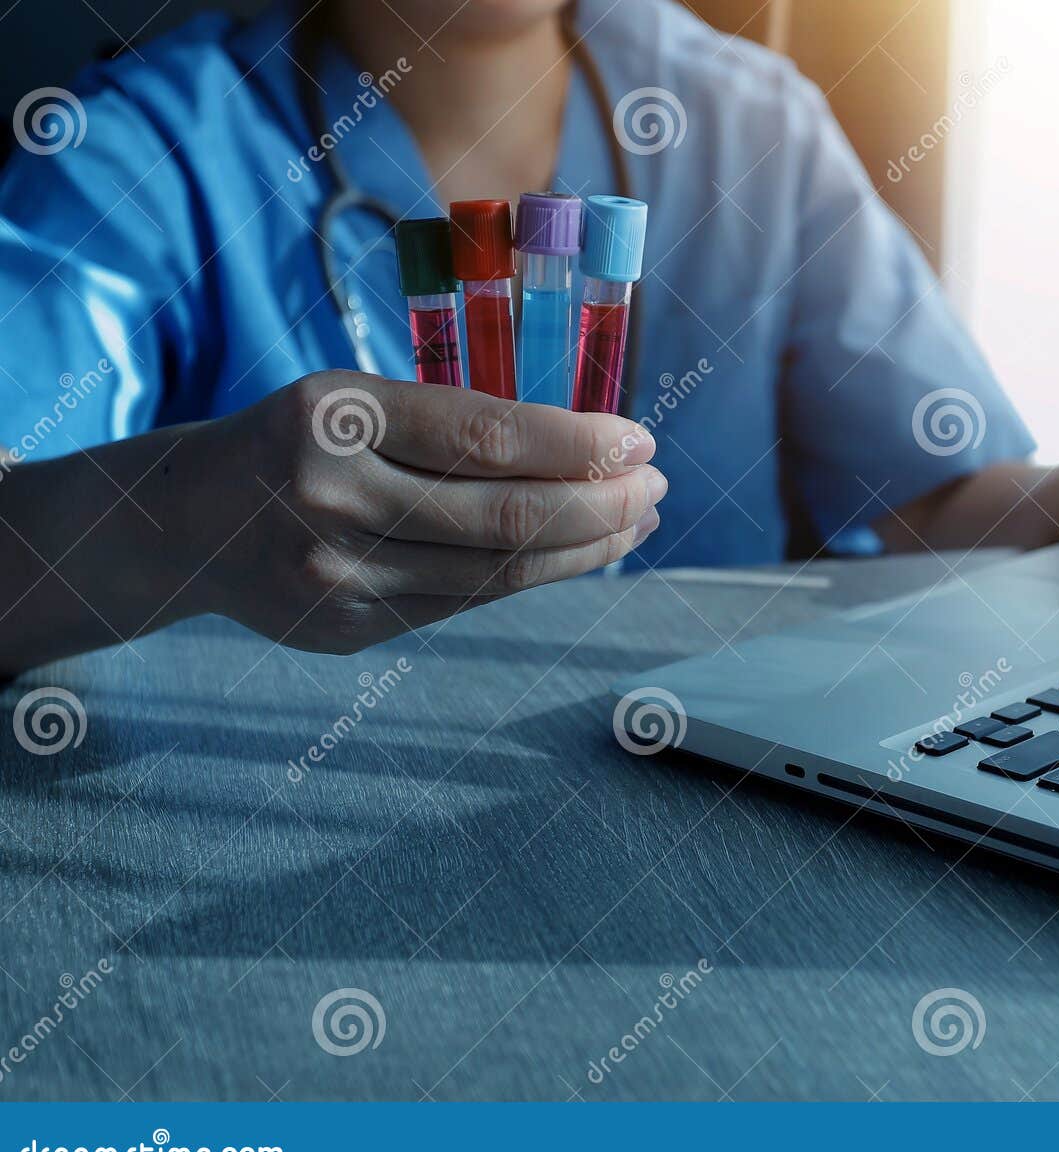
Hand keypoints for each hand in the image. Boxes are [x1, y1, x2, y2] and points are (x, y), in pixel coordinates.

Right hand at [179, 370, 664, 653]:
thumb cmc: (298, 441)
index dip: (580, 444)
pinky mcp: (345, 631)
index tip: (642, 440)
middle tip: (657, 485)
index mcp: (333, 414)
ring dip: (586, 548)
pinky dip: (537, 578)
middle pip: (504, 516)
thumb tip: (591, 450)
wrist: (186, 520)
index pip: (488, 436)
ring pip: (495, 573)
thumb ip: (451, 424)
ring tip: (638, 520)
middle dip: (601, 503)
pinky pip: (466, 604)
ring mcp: (333, 577)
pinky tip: (581, 553)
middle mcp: (328, 497)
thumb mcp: (353, 399)